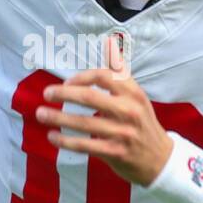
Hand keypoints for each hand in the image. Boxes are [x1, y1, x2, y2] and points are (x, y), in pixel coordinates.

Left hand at [36, 35, 172, 185]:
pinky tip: (52, 136)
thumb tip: (109, 43)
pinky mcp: (115, 152)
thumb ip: (120, 74)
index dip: (81, 77)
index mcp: (134, 94)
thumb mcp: (137, 97)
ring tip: (41, 114)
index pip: (104, 76)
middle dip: (63, 94)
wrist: (161, 159)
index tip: (67, 82)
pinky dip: (65, 140)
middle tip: (46, 93)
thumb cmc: (143, 124)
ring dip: (58, 117)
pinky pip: (84, 145)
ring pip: (83, 122)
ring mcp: (122, 133)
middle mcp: (129, 111)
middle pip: (90, 97)